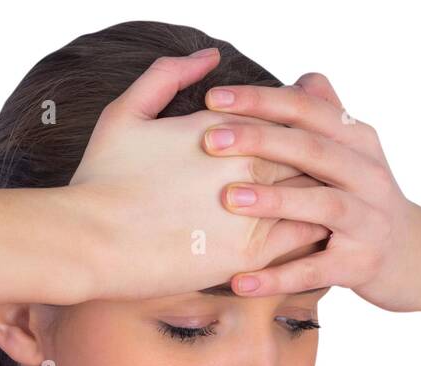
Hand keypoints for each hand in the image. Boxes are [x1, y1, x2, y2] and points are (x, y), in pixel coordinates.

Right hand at [67, 49, 330, 300]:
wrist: (89, 241)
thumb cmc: (100, 179)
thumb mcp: (126, 113)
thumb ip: (168, 76)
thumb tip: (209, 56)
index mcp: (226, 126)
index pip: (286, 118)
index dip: (298, 127)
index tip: (302, 140)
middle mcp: (247, 163)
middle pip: (308, 156)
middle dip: (320, 164)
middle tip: (331, 175)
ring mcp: (253, 210)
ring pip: (312, 199)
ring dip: (322, 201)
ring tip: (331, 208)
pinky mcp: (249, 255)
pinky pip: (301, 242)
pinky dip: (312, 237)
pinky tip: (314, 239)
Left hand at [198, 73, 420, 311]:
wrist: (417, 256)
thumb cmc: (369, 200)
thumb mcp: (356, 153)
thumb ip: (329, 116)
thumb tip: (301, 80)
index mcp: (358, 141)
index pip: (308, 110)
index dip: (262, 101)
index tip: (213, 98)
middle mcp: (368, 175)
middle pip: (313, 150)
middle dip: (260, 140)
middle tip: (210, 139)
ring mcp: (368, 222)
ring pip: (321, 205)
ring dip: (275, 200)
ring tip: (229, 199)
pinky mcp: (361, 265)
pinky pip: (315, 271)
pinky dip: (277, 277)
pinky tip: (240, 281)